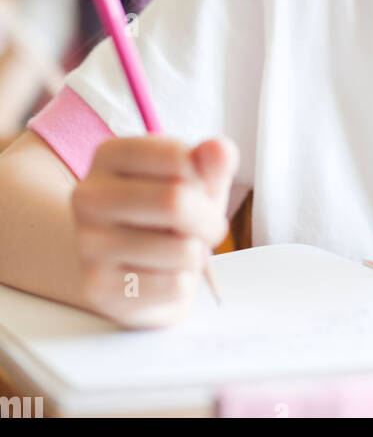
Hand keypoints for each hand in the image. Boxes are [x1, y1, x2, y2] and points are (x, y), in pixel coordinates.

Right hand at [71, 134, 238, 327]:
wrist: (128, 272)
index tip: (202, 192)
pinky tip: (162, 276)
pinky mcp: (98, 288)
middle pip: (175, 202)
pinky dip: (184, 284)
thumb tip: (220, 149)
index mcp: (110, 154)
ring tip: (177, 252)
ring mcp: (88, 243)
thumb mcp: (193, 181)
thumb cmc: (166, 216)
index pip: (177, 156)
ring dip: (196, 255)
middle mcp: (89, 195)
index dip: (205, 179)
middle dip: (209, 220)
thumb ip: (210, 162)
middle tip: (209, 230)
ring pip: (181, 249)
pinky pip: (173, 286)